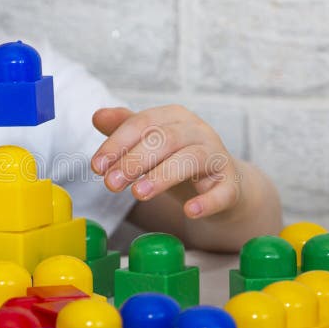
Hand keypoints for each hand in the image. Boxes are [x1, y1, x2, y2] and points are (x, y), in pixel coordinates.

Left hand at [91, 105, 240, 219]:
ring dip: (162, 176)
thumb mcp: (150, 144)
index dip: (117, 143)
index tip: (97, 166)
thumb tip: (98, 116)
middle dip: (134, 161)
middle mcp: (198, 131)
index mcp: (175, 117)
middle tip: (110, 184)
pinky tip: (189, 211)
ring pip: (191, 160)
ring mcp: (217, 156)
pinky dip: (206, 201)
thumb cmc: (179, 160)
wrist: (223, 184)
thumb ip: (125, 130)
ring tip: (138, 194)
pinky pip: (222, 191)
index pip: (143, 123)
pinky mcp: (231, 185)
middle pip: (165, 139)